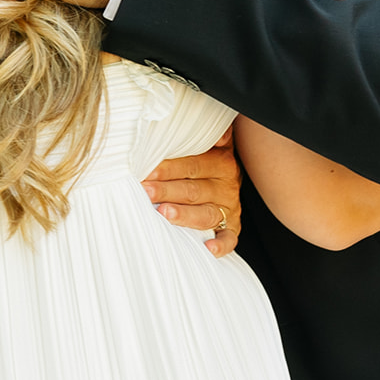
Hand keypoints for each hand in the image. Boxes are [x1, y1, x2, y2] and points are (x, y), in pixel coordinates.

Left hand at [142, 126, 241, 257]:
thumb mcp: (212, 143)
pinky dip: (221, 244)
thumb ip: (209, 135)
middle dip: (168, 190)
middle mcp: (225, 186)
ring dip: (185, 215)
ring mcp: (229, 208)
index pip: (192, 165)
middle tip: (146, 191)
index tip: (147, 170)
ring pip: (207, 214)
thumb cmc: (209, 160)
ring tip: (164, 213)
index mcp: (220, 162)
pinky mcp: (232, 227)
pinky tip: (208, 248)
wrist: (230, 180)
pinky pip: (230, 238)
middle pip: (194, 189)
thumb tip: (217, 131)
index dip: (169, 168)